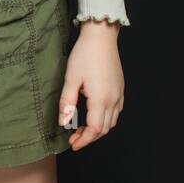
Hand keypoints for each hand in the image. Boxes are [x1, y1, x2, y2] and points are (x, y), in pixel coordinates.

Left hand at [58, 19, 124, 150]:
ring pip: (111, 121)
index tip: (73, 144)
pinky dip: (105, 119)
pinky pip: (115, 111)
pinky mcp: (120, 89)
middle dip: (89, 137)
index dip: (84, 140)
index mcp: (101, 99)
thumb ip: (67, 102)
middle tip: (74, 139)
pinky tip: (94, 115)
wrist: (101, 37)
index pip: (95, 129)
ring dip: (98, 129)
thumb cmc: (84, 55)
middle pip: (104, 129)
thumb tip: (63, 122)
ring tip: (81, 129)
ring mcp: (119, 94)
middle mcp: (114, 100)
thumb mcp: (71, 78)